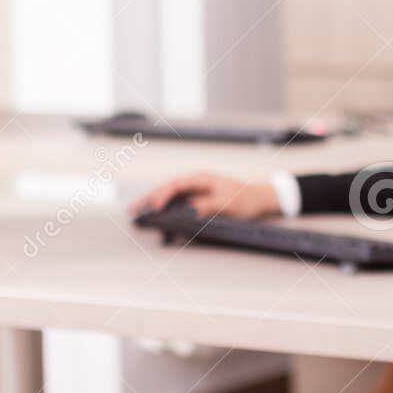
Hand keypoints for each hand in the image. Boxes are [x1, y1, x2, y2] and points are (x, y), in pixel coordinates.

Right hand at [130, 172, 279, 219]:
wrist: (258, 198)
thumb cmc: (245, 199)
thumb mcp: (228, 203)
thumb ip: (209, 205)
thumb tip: (191, 209)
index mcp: (202, 178)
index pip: (176, 185)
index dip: (163, 195)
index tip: (154, 207)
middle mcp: (195, 182)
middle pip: (167, 188)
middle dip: (149, 198)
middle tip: (133, 209)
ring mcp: (194, 190)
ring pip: (169, 194)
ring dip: (153, 202)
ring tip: (136, 211)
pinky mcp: (196, 198)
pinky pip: (176, 201)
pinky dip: (163, 207)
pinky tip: (153, 214)